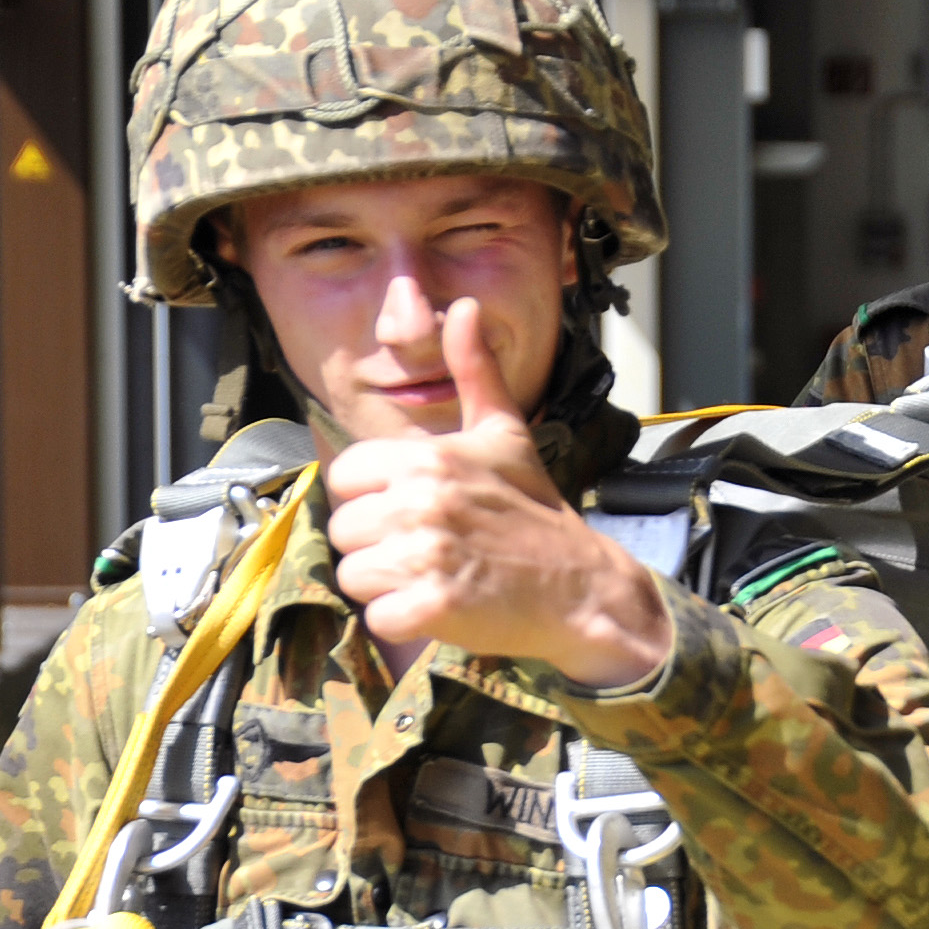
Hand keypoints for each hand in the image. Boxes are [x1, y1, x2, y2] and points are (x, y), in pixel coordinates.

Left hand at [324, 300, 670, 686]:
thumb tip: (464, 306)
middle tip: (430, 554)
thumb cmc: (536, 512)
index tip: (414, 514)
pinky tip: (442, 609)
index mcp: (428, 457)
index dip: (373, 500)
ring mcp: (427, 554)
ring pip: (355, 575)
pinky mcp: (436, 605)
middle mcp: (422, 500)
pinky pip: (378, 617)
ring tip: (436, 580)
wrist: (585, 587)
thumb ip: (473, 371)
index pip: (344, 478)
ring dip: (388, 588)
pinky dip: (405, 622)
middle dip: (379, 548)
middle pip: (345, 530)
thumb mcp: (504, 434)